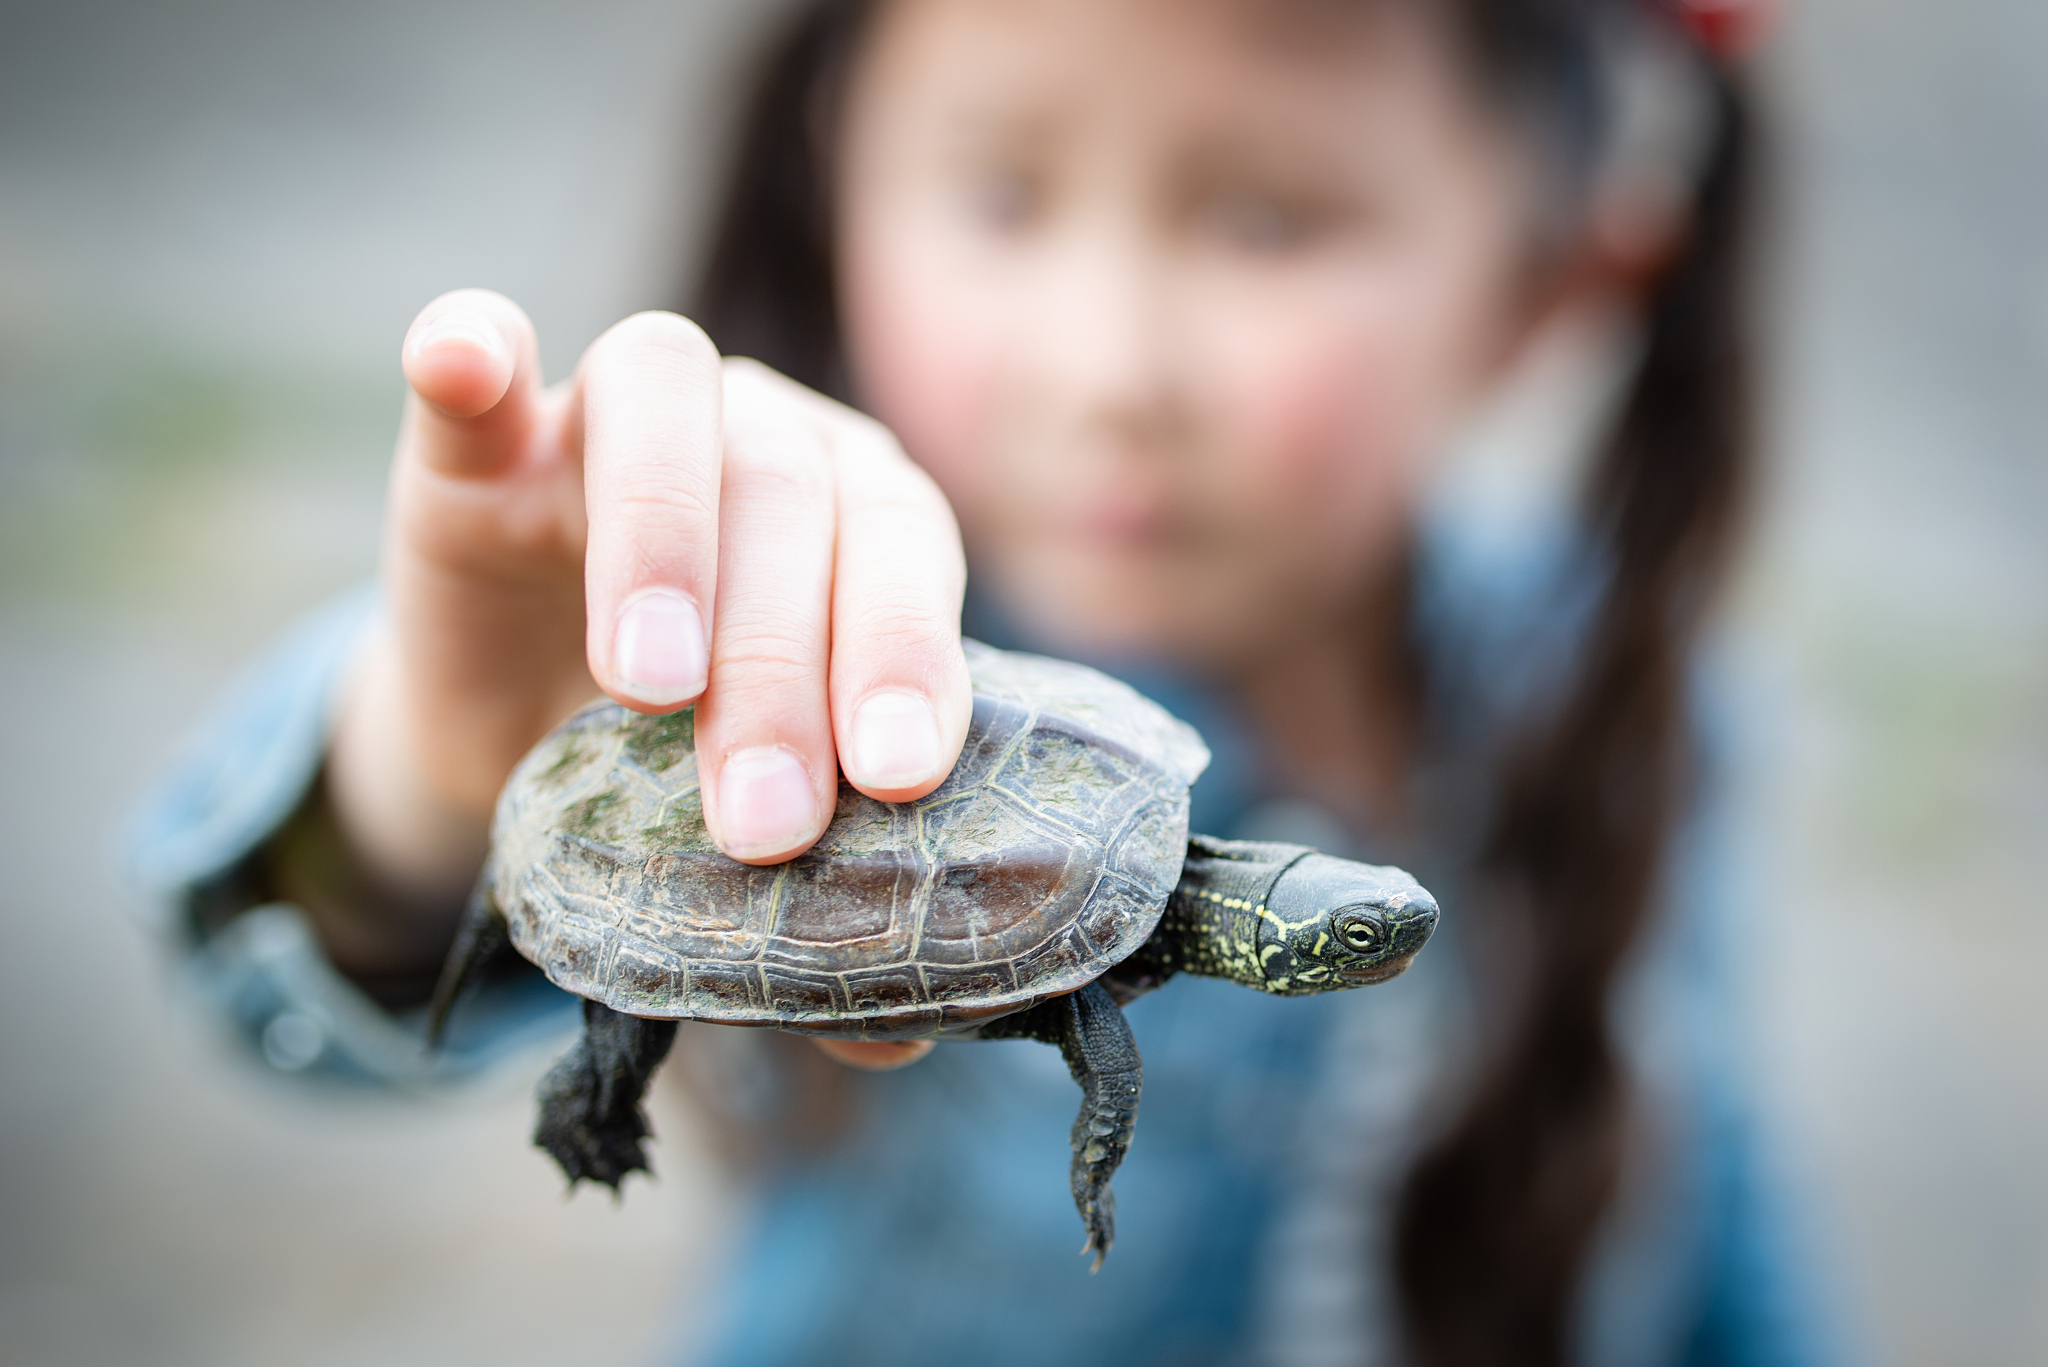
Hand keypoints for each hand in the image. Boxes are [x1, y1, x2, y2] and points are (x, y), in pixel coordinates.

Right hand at [320, 290, 971, 980]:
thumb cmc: (676, 764)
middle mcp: (758, 434)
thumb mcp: (746, 826)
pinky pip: (472, 365)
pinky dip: (468, 353)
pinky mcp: (479, 440)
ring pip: (664, 398)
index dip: (909, 650)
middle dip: (786, 661)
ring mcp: (616, 417)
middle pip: (790, 492)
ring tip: (648, 685)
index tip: (897, 778)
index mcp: (855, 514)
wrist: (521, 722)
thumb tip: (906, 1029)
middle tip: (764, 819)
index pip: (903, 544)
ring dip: (663, 533)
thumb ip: (819, 898)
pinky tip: (463, 360)